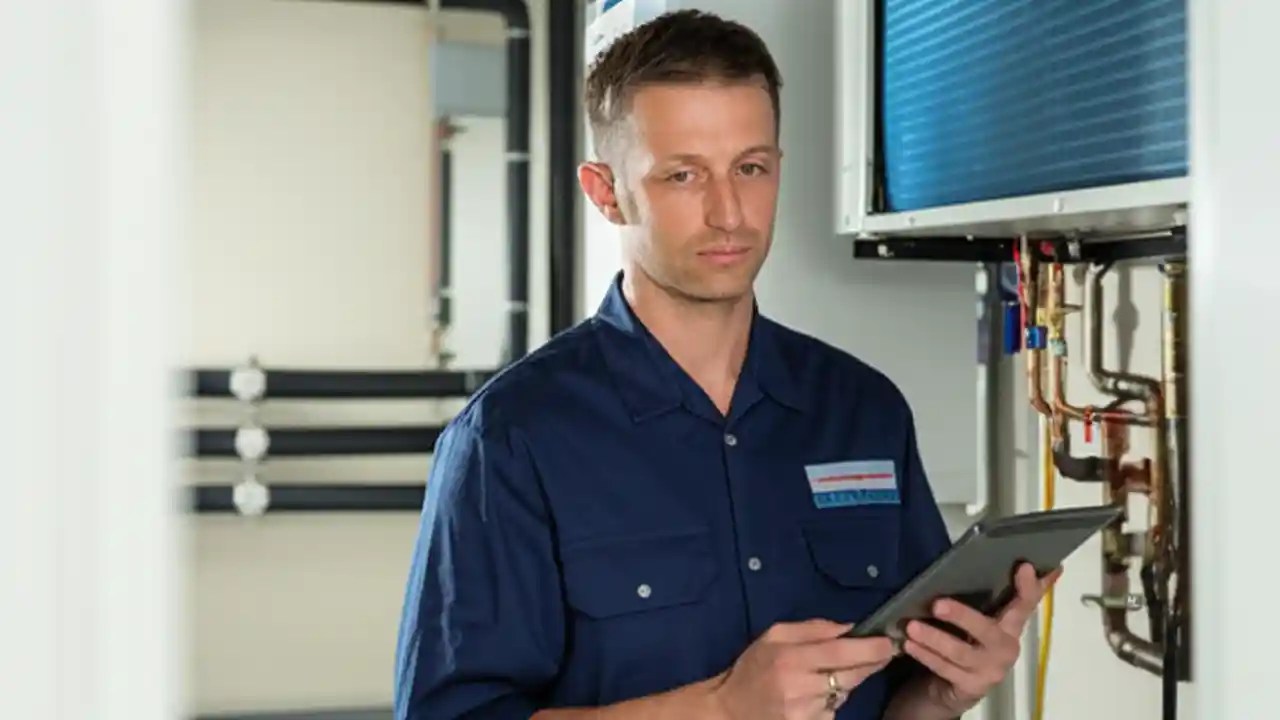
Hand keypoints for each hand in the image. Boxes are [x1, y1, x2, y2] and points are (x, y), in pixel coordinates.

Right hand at [711, 619, 896, 719]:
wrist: (732, 710)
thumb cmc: (754, 667)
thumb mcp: (774, 636)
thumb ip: (812, 629)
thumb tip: (850, 627)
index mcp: (790, 658)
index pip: (839, 652)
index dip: (869, 649)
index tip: (889, 642)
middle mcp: (800, 687)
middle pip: (850, 675)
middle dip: (871, 663)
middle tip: (884, 652)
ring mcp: (806, 712)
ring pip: (844, 692)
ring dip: (848, 681)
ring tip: (828, 674)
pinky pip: (834, 708)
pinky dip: (833, 698)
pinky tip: (816, 694)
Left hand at [902, 563, 1061, 713]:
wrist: (955, 687)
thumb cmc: (968, 642)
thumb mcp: (978, 617)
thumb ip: (987, 593)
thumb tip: (1010, 561)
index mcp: (1011, 626)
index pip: (1025, 603)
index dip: (1028, 586)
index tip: (1023, 566)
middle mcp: (1006, 648)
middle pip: (987, 630)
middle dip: (962, 616)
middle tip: (937, 605)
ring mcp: (991, 670)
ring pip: (961, 653)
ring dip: (934, 639)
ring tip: (912, 627)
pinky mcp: (972, 687)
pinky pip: (946, 670)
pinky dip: (926, 656)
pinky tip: (910, 645)